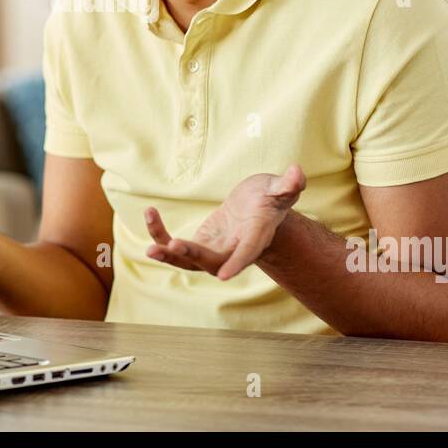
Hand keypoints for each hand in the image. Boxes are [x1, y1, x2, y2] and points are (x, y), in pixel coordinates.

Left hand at [144, 164, 305, 279]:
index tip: (225, 275)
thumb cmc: (271, 197)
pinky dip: (160, 233)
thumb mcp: (279, 188)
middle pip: (212, 262)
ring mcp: (214, 251)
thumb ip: (287, 185)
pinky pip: (175, 246)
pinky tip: (149, 213)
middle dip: (192, 256)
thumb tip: (297, 172)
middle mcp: (233, 251)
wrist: (257, 210)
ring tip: (149, 250)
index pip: (248, 252)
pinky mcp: (198, 245)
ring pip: (189, 261)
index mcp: (256, 237)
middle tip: (172, 245)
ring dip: (169, 256)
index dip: (237, 263)